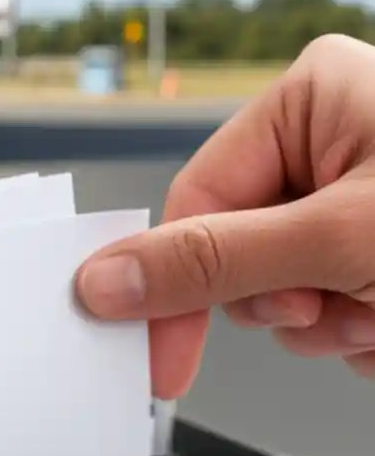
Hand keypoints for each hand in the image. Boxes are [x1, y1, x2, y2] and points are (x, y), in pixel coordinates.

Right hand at [75, 34, 374, 398]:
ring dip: (332, 325)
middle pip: (239, 251)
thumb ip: (212, 262)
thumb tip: (106, 279)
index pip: (198, 201)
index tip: (162, 356)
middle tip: (331, 307)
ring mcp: (364, 194)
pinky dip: (364, 331)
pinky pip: (336, 305)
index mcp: (310, 99)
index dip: (178, 287)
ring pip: (290, 289)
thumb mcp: (338, 237)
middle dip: (284, 304)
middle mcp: (333, 137)